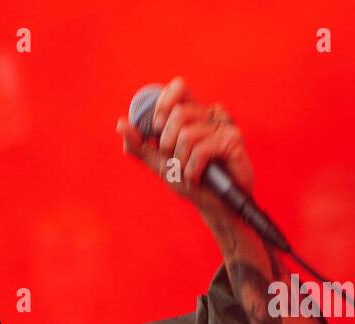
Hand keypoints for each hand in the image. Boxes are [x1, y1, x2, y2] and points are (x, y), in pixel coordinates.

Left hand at [114, 76, 252, 220]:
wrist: (214, 204)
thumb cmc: (192, 180)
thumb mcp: (160, 162)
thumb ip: (140, 145)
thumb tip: (121, 123)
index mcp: (193, 114)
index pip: (179, 87)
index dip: (163, 104)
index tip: (157, 127)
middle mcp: (210, 115)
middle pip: (179, 112)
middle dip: (167, 143)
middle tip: (173, 160)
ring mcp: (224, 126)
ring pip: (187, 133)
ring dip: (180, 161)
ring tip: (186, 173)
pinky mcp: (233, 140)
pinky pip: (202, 150)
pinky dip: (192, 170)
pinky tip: (196, 178)